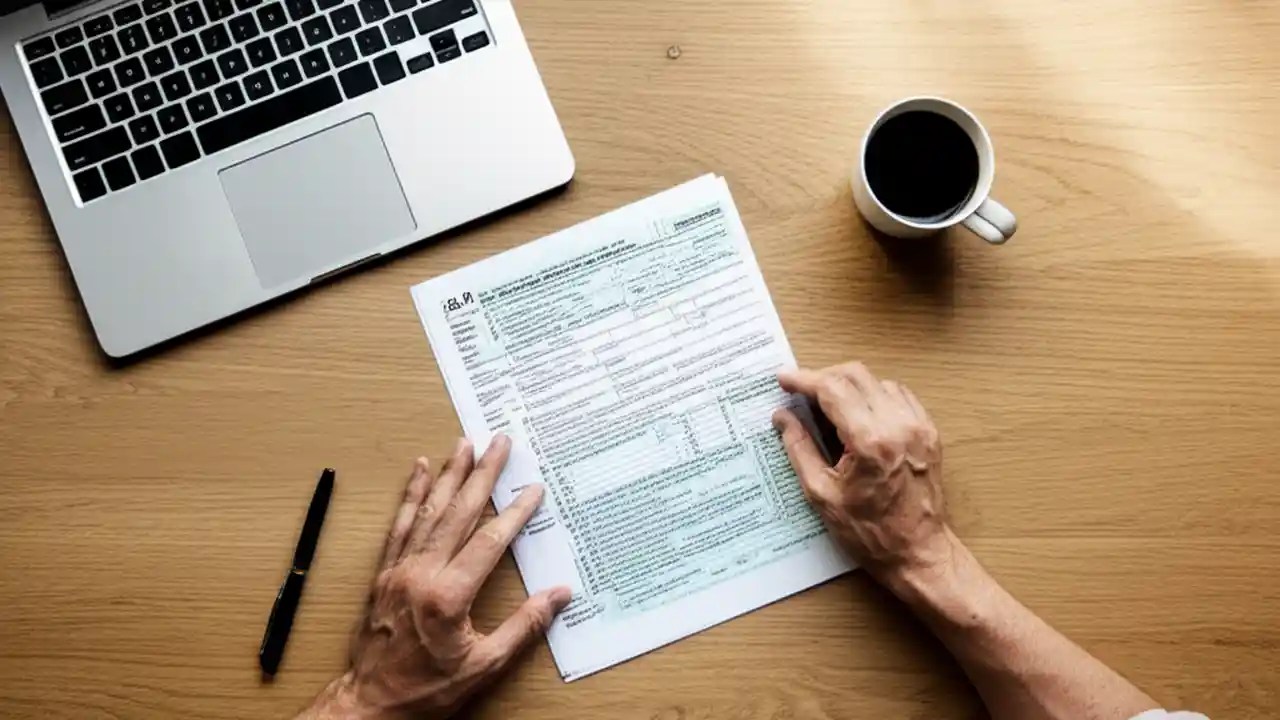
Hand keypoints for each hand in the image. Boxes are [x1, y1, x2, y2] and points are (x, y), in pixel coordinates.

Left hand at [299, 436, 571, 719]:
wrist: (371, 704)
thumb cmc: (427, 691)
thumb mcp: (485, 666)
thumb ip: (524, 626)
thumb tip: (559, 595)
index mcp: (449, 596)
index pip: (489, 542)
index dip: (515, 513)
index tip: (533, 489)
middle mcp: (421, 574)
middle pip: (459, 513)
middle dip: (483, 474)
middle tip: (500, 442)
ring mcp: (399, 570)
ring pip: (428, 511)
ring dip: (449, 475)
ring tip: (464, 444)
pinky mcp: (384, 573)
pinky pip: (399, 525)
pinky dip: (411, 495)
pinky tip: (420, 471)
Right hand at [772, 362, 957, 593]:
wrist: (918, 552)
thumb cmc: (870, 533)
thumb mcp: (821, 494)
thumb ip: (799, 448)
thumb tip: (782, 417)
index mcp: (870, 442)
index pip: (832, 389)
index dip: (804, 379)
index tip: (785, 379)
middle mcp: (899, 426)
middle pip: (855, 375)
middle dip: (824, 376)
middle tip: (802, 391)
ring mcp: (918, 427)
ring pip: (877, 381)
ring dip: (850, 386)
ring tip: (829, 407)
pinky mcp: (928, 432)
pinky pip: (899, 396)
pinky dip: (874, 395)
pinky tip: (858, 414)